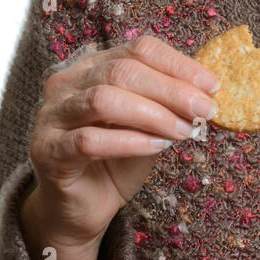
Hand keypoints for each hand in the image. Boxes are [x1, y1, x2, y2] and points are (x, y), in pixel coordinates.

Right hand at [22, 33, 220, 255]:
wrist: (81, 210)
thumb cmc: (115, 163)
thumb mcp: (149, 127)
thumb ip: (168, 106)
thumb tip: (206, 94)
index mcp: (92, 67)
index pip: (138, 50)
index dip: (178, 65)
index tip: (212, 86)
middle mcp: (66, 84)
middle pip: (123, 71)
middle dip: (171, 90)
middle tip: (204, 110)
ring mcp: (51, 116)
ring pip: (104, 99)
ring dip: (153, 114)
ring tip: (184, 131)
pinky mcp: (47, 151)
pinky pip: (89, 140)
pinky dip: (129, 141)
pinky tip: (156, 148)